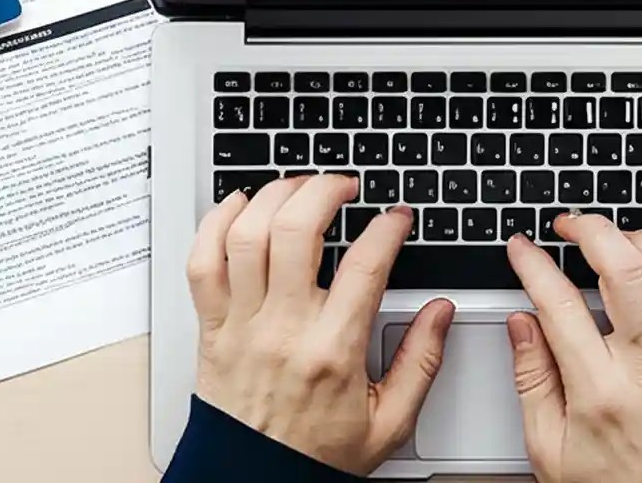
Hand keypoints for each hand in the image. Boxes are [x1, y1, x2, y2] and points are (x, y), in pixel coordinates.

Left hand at [187, 175, 454, 475]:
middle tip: (343, 186)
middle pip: (295, 232)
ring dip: (273, 196)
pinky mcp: (210, 328)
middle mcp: (283, 330)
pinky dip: (215, 224)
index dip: (387, 228)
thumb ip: (421, 362)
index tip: (397, 217)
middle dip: (324, 191)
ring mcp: (240, 325)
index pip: (364, 266)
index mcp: (332, 352)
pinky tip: (237, 206)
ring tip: (297, 187)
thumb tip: (440, 312)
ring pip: (246, 236)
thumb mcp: (390, 422)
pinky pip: (200, 262)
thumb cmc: (316, 457)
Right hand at [506, 215, 641, 482]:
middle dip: (592, 231)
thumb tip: (522, 324)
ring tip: (623, 240)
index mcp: (598, 391)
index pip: (557, 304)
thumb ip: (532, 380)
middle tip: (572, 225)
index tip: (523, 247)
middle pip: (624, 273)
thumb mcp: (548, 450)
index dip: (533, 264)